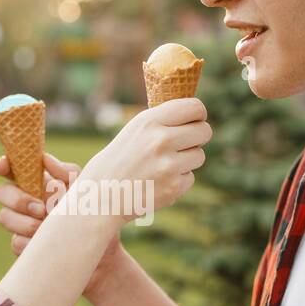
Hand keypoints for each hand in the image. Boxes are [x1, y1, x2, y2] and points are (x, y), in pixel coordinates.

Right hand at [0, 150, 126, 296]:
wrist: (104, 256)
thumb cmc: (94, 217)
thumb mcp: (86, 191)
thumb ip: (67, 173)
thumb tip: (45, 159)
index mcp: (39, 184)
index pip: (13, 170)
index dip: (4, 165)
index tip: (4, 166)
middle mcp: (26, 202)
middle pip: (2, 193)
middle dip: (17, 200)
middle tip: (41, 209)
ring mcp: (22, 225)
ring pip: (5, 217)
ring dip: (25, 223)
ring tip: (47, 228)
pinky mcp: (23, 247)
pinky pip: (16, 242)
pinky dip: (32, 243)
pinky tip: (49, 245)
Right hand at [81, 98, 211, 223]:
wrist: (100, 198)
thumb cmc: (116, 163)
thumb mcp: (134, 132)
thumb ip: (161, 122)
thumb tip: (193, 116)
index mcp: (149, 121)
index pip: (194, 107)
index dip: (199, 115)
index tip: (195, 120)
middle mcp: (161, 139)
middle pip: (204, 131)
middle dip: (198, 138)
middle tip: (184, 145)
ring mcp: (169, 164)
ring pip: (199, 156)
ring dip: (187, 161)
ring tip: (163, 166)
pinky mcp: (173, 187)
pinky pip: (190, 178)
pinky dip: (178, 181)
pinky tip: (158, 183)